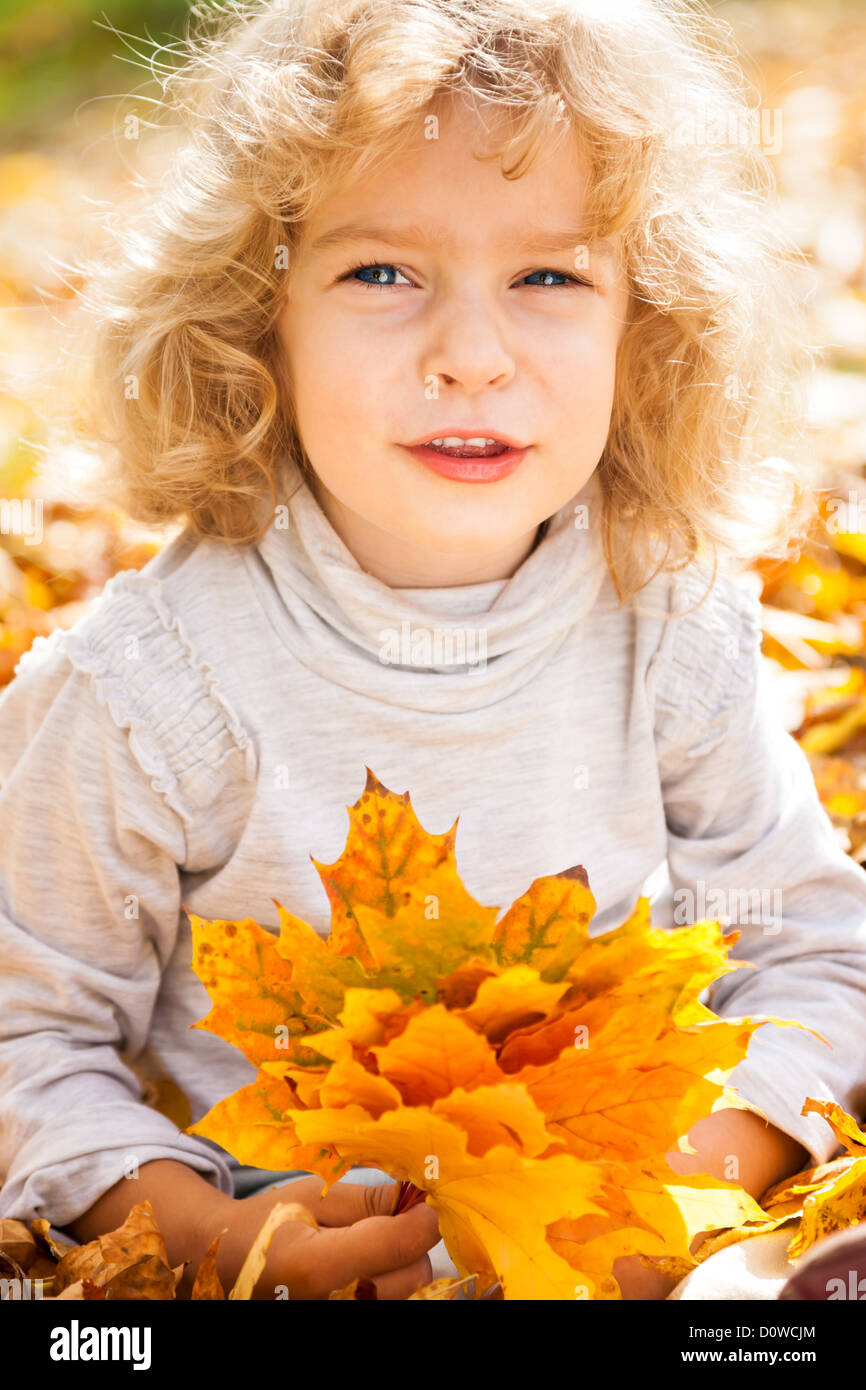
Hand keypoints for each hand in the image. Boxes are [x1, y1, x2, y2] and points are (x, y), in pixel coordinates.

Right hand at [196, 1176, 440, 1299]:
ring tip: (371, 1246)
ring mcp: (337, 1321)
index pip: (397, 1245)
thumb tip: (420, 1197)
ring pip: (408, 1296)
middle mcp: (331, 1307)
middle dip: (412, 1243)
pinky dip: (390, 1285)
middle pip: (411, 1277)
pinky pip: (390, 1305)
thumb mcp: (313, 1196)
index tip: (426, 1199)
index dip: (423, 1218)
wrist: (225, 1265)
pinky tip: (367, 1269)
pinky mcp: (342, 1325)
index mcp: (316, 1266)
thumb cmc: (269, 1223)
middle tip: (391, 1220)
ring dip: (403, 1267)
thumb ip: (370, 1200)